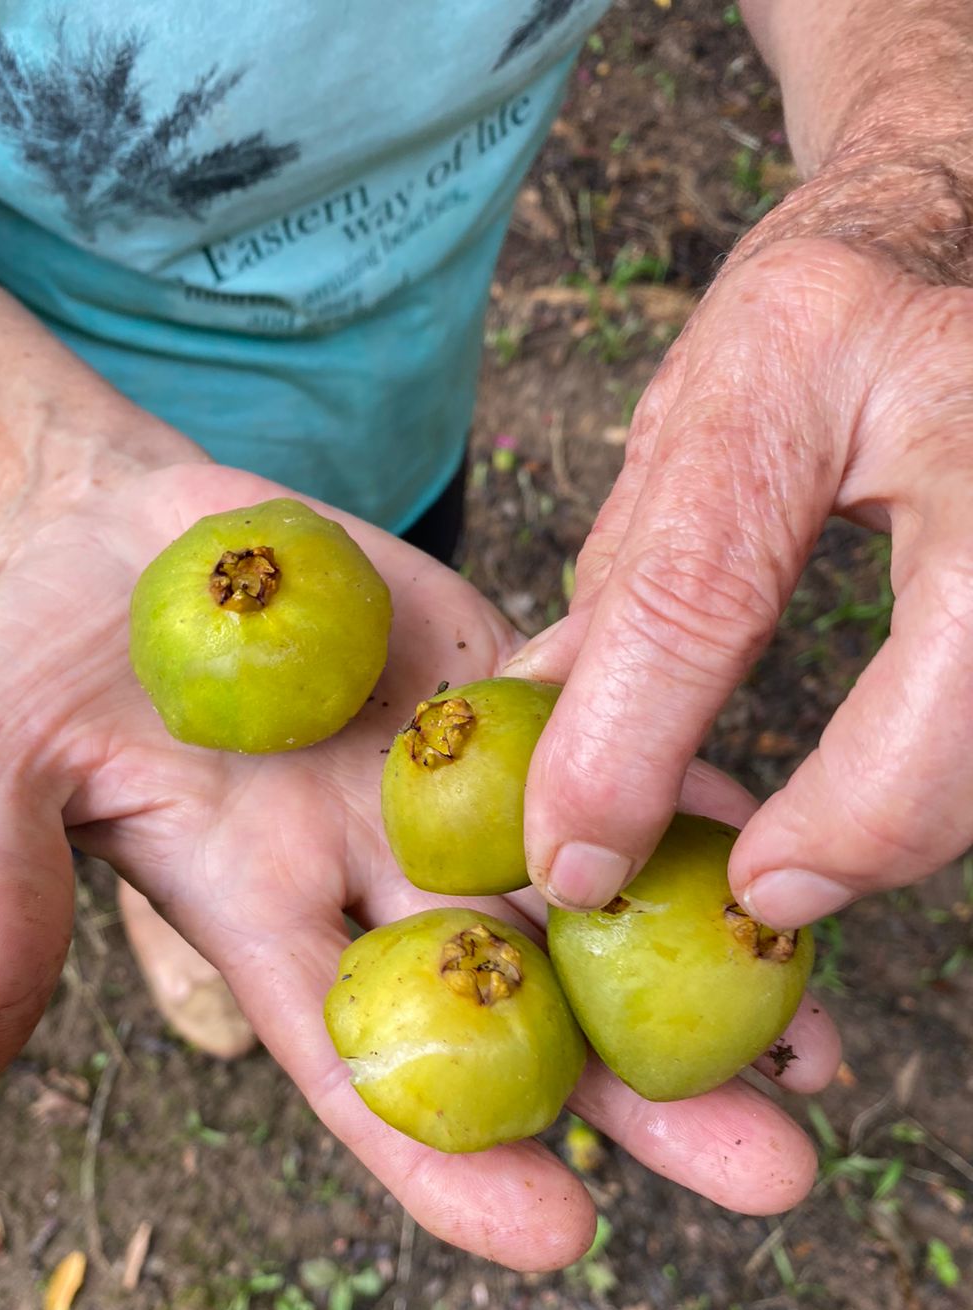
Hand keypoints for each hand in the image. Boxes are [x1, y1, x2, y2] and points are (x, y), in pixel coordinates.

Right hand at [0, 461, 835, 1268]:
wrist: (124, 532)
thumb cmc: (46, 663)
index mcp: (274, 930)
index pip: (370, 1072)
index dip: (452, 1160)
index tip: (558, 1236)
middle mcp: (384, 885)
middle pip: (526, 1015)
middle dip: (645, 1102)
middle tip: (779, 1174)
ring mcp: (452, 790)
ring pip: (591, 894)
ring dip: (703, 966)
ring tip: (824, 1042)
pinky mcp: (497, 687)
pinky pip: (604, 742)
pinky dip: (685, 789)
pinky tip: (773, 840)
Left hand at [507, 152, 972, 930]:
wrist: (948, 241)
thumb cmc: (810, 343)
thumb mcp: (690, 430)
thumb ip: (627, 596)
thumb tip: (552, 766)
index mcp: (801, 351)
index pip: (706, 582)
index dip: (633, 746)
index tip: (580, 861)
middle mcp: (966, 388)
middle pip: (963, 648)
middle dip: (869, 815)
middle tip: (764, 892)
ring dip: (918, 811)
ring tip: (814, 851)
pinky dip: (953, 771)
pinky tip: (887, 796)